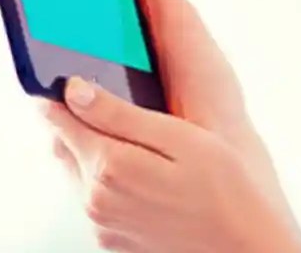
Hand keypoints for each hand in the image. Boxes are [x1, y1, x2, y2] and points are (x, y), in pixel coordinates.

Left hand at [39, 0, 300, 251]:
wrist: (244, 250)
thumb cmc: (227, 190)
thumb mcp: (182, 141)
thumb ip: (121, 115)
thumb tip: (74, 88)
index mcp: (108, 166)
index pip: (57, 116)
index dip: (55, 87)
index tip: (59, 65)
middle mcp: (94, 199)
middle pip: (61, 143)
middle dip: (71, 115)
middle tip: (98, 90)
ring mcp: (101, 224)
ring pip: (75, 171)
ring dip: (87, 146)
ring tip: (124, 125)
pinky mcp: (110, 240)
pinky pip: (92, 197)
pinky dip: (103, 175)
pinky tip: (139, 165)